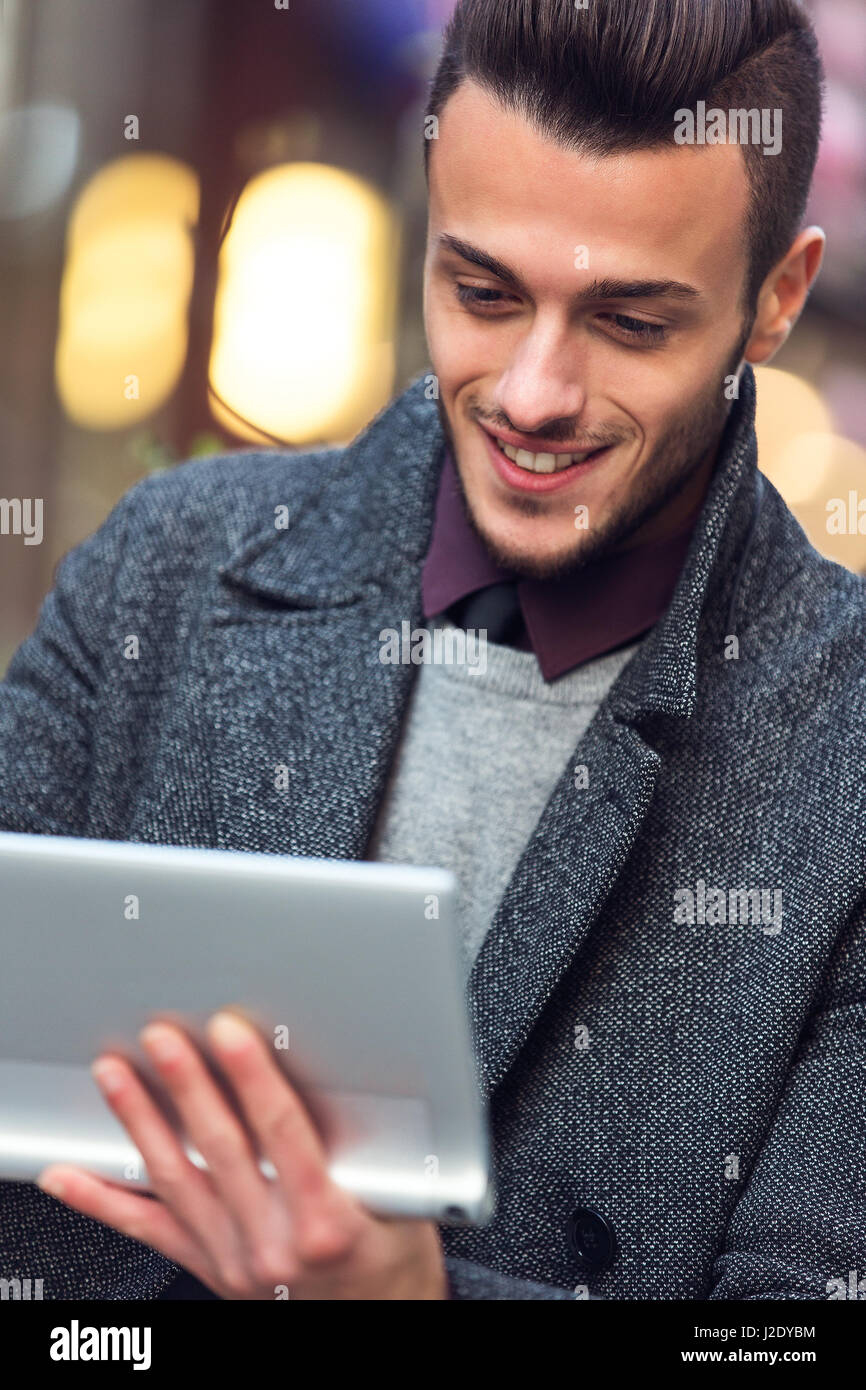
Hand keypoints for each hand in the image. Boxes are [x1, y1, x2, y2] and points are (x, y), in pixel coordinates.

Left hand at [36, 1012, 446, 1299]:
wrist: (383, 1319)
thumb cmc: (394, 1256)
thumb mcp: (405, 1199)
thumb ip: (372, 1145)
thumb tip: (348, 1075)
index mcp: (325, 1223)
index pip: (282, 1134)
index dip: (253, 1078)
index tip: (231, 1033)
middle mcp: (273, 1246)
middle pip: (220, 1149)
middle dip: (186, 1085)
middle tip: (162, 1039)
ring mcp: (233, 1261)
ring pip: (176, 1180)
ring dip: (140, 1123)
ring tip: (116, 1076)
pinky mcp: (209, 1268)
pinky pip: (148, 1230)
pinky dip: (104, 1201)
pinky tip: (72, 1175)